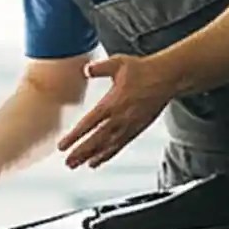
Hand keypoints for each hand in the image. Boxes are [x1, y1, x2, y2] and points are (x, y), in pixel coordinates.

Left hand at [58, 56, 174, 169]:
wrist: (166, 78)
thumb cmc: (142, 69)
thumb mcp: (118, 63)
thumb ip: (100, 68)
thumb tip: (85, 69)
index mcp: (112, 103)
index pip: (90, 123)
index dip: (75, 136)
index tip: (62, 146)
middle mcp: (120, 118)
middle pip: (97, 140)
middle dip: (81, 152)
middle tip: (67, 162)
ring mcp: (129, 125)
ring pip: (107, 146)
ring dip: (92, 156)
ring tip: (78, 165)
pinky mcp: (136, 129)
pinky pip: (119, 146)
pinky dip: (107, 155)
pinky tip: (97, 162)